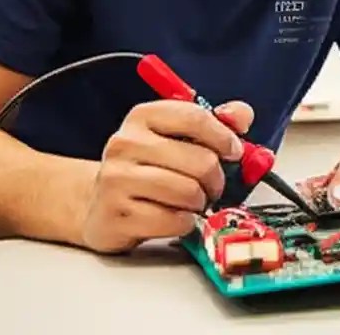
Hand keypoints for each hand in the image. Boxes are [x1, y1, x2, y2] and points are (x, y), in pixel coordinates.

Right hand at [80, 100, 253, 253]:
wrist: (98, 204)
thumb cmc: (147, 169)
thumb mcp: (177, 138)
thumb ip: (215, 123)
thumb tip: (241, 116)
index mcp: (143, 117)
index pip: (195, 118)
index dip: (224, 137)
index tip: (234, 152)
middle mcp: (125, 143)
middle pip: (200, 160)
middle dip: (216, 179)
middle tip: (212, 187)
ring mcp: (116, 180)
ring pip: (188, 192)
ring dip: (200, 203)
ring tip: (191, 202)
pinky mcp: (116, 215)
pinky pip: (173, 221)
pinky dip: (184, 224)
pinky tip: (174, 218)